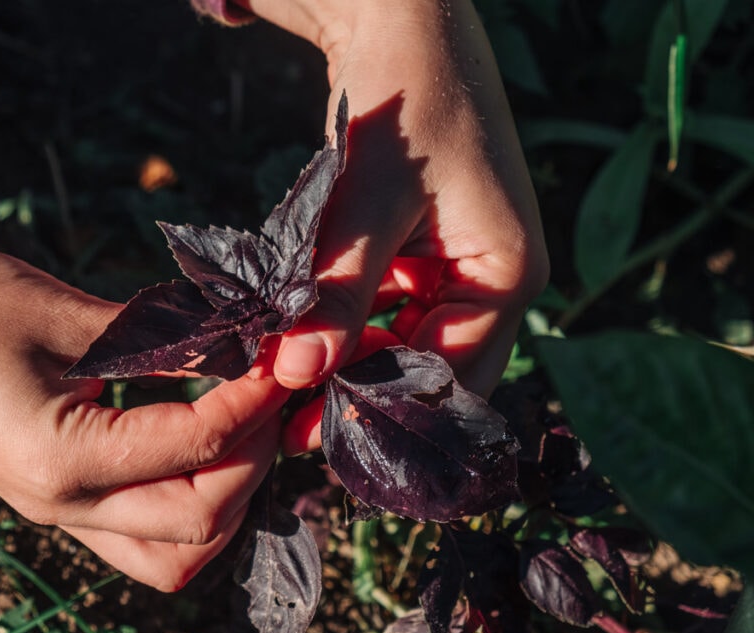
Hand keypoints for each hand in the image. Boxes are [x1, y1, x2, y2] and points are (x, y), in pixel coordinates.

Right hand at [0, 168, 288, 590]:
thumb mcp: (62, 312)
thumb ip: (158, 339)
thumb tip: (240, 345)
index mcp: (59, 461)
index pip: (195, 448)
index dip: (252, 400)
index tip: (284, 354)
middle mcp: (61, 505)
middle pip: (198, 525)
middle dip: (254, 458)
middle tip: (271, 389)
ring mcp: (57, 510)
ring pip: (174, 553)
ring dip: (226, 498)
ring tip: (243, 424)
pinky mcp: (56, 497)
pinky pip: (143, 531)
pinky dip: (189, 498)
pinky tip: (202, 437)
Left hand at [242, 0, 548, 400]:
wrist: (403, 18)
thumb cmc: (403, 96)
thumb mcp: (368, 197)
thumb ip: (338, 289)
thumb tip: (296, 373)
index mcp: (507, 273)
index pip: (451, 376)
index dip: (382, 411)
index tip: (309, 433)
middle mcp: (491, 278)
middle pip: (427, 366)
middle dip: (360, 392)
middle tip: (287, 419)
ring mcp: (456, 264)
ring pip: (400, 339)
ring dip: (346, 360)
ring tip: (282, 383)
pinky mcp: (421, 247)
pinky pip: (384, 304)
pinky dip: (344, 320)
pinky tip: (297, 334)